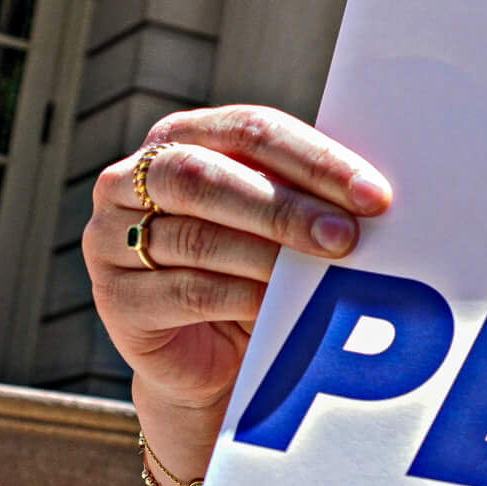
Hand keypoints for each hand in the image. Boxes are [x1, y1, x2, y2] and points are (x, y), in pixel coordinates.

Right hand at [83, 107, 391, 413]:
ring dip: (270, 255)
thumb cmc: (259, 267)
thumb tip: (374, 199)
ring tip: (325, 272)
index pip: (250, 130)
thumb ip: (308, 197)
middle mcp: (132, 180)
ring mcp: (111, 238)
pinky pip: (185, 292)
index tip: (374, 195)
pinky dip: (241, 297)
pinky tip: (281, 304)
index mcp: (183, 137)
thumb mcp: (280, 222)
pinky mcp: (116, 299)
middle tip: (348, 236)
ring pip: (197, 238)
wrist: (214, 354)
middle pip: (208, 178)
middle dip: (286, 207)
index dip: (314, 160)